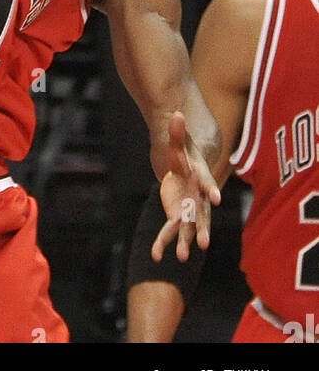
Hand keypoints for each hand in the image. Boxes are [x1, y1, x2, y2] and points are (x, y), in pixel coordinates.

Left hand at [153, 112, 220, 261]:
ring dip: (185, 243)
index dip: (211, 190)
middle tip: (204, 244)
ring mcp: (189, 210)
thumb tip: (176, 112)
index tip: (215, 199)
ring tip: (182, 258)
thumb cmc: (183, 157)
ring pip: (187, 229)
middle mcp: (198, 199)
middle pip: (201, 215)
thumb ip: (177, 131)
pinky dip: (162, 242)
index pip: (207, 184)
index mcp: (199, 179)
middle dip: (202, 229)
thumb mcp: (178, 145)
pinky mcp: (177, 217)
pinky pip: (170, 231)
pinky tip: (154, 256)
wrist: (184, 171)